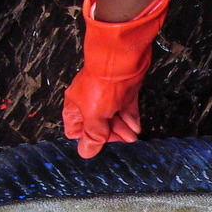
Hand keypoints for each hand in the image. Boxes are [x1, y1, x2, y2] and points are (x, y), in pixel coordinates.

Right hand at [62, 0, 172, 157]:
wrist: (122, 59)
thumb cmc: (102, 84)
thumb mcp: (95, 115)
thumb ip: (92, 134)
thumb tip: (85, 152)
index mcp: (75, 107)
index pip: (76, 131)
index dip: (89, 138)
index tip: (101, 142)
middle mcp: (89, 103)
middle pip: (98, 126)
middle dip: (111, 135)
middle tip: (125, 140)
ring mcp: (107, 97)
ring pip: (114, 119)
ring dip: (124, 129)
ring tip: (133, 136)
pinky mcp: (123, 92)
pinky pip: (126, 110)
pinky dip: (131, 119)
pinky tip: (136, 127)